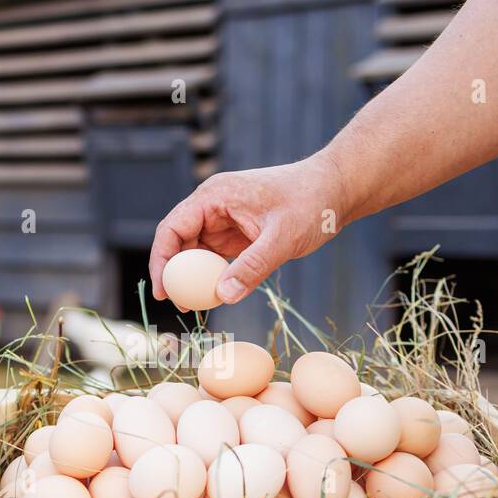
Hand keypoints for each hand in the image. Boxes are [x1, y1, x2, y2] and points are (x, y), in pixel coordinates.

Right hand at [149, 153, 348, 305]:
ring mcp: (225, 220)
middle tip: (181, 305)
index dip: (162, 260)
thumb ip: (254, 266)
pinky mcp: (238, 234)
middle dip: (176, 274)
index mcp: (215, 196)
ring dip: (194, 278)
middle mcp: (214, 206)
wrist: (336, 191)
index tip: (163, 291)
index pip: (173, 227)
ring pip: (197, 252)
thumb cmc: (312, 202)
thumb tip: (223, 296)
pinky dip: (213, 276)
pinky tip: (217, 295)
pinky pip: (216, 257)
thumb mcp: (283, 237)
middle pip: (179, 241)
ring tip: (197, 305)